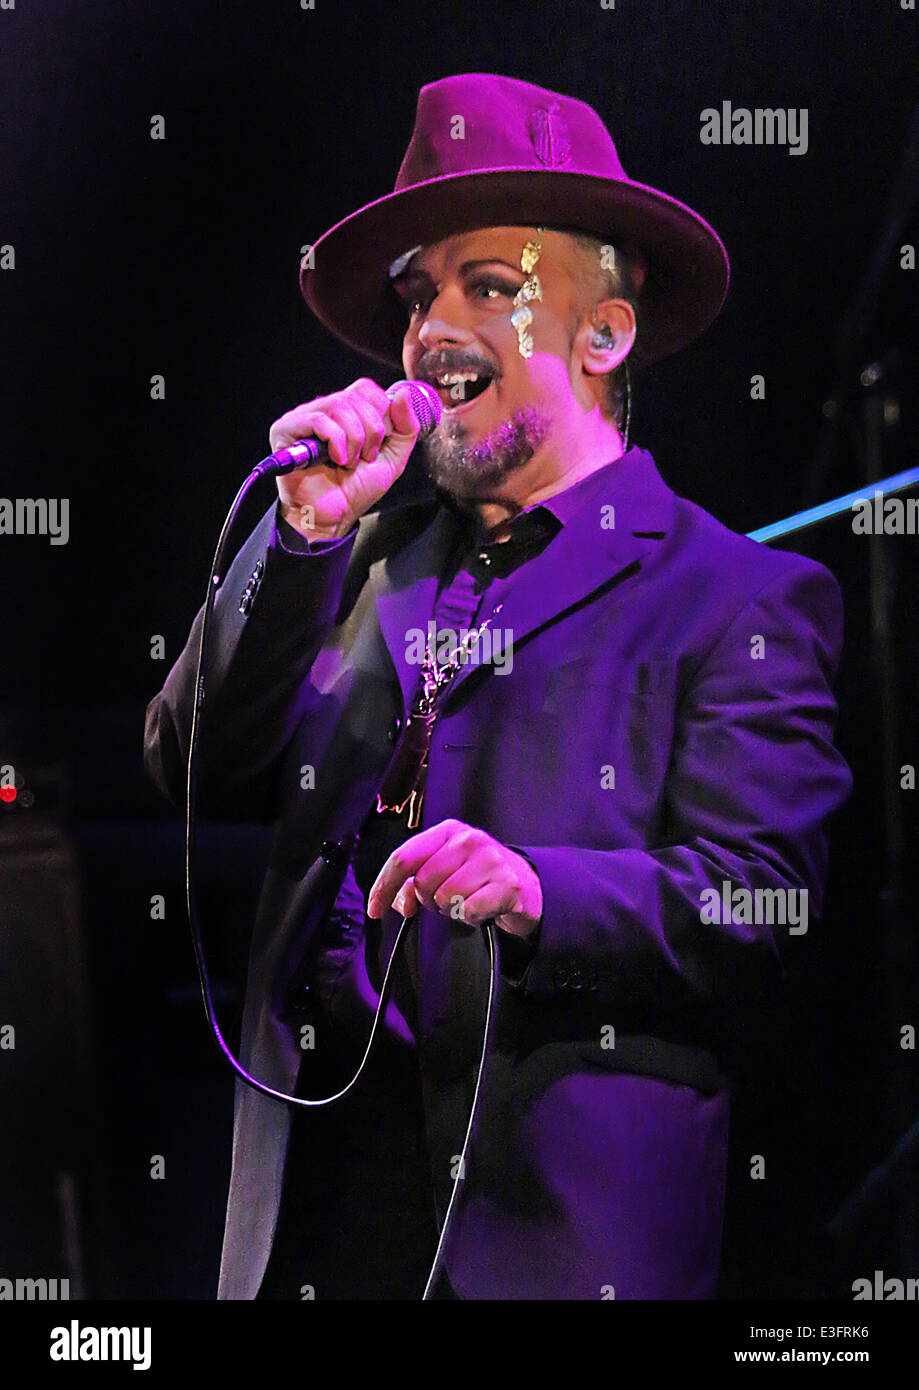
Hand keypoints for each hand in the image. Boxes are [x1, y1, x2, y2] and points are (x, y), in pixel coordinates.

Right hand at [271, 377, 422, 537]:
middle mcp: (323, 410)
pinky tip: (336, 460)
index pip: (365, 388)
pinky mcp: (286, 430)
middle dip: (371, 431)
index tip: (377, 445)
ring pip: (340, 405)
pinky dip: (337, 441)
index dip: (380, 413)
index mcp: (345, 413)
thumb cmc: (355, 491)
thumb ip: (405, 427)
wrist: (332, 517)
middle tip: (365, 458)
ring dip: (355, 439)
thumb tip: (403, 395)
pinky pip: (319, 420)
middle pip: (356, 396)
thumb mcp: (393, 458)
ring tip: (348, 462)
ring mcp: (303, 418)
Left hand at [367, 818, 542, 938]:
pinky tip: (482, 908)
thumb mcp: (445, 871)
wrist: (527, 885)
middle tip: (447, 899)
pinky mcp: (507, 884)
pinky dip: (470, 917)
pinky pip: (467, 911)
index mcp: (448, 832)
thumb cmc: (478, 877)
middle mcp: (469, 840)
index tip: (374, 910)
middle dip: (429, 899)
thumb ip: (414, 884)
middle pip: (423, 882)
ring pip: (445, 898)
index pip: (404, 857)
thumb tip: (401, 904)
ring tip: (467, 901)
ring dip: (451, 909)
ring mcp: (491, 860)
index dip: (383, 886)